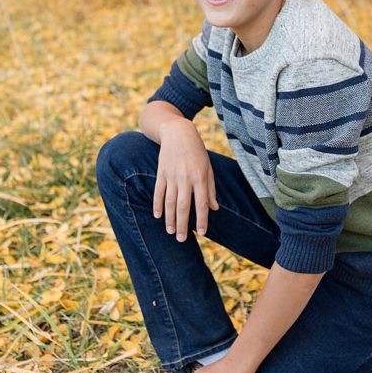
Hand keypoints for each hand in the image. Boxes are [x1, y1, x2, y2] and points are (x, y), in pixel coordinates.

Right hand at [153, 117, 218, 240]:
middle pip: (183, 206)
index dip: (201, 219)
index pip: (201, 203)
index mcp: (200, 177)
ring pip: (170, 201)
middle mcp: (185, 177)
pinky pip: (158, 192)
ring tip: (170, 231)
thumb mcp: (208, 167)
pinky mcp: (161, 172)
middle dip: (182, 225)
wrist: (178, 132)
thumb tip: (213, 208)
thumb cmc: (197, 151)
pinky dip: (158, 204)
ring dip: (169, 218)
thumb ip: (210, 188)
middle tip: (181, 240)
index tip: (202, 233)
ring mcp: (172, 175)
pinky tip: (158, 216)